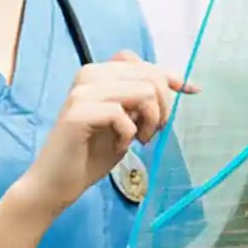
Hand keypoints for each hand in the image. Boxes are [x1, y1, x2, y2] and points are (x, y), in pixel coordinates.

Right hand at [21, 50, 197, 217]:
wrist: (56, 183)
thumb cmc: (90, 154)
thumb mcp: (126, 121)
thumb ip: (142, 101)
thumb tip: (177, 84)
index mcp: (99, 74)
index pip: (143, 64)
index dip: (171, 76)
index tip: (192, 90)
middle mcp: (89, 75)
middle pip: (149, 76)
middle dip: (163, 106)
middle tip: (153, 132)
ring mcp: (82, 92)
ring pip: (142, 91)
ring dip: (151, 120)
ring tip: (140, 140)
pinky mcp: (78, 113)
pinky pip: (123, 115)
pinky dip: (129, 134)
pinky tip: (120, 146)